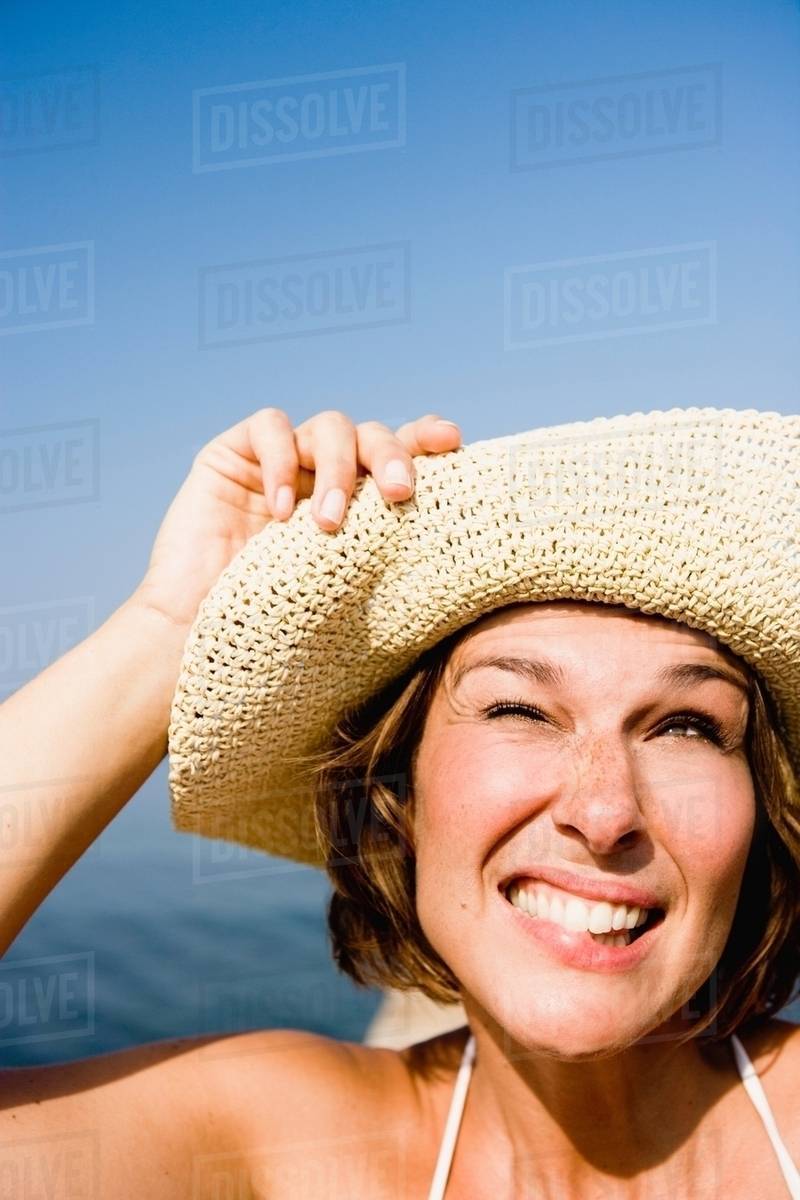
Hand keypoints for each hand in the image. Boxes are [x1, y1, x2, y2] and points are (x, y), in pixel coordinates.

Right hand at [130, 408, 461, 630]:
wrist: (202, 647)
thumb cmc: (281, 634)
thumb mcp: (356, 599)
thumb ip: (396, 561)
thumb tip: (467, 545)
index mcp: (360, 505)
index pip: (401, 455)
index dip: (427, 438)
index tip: (453, 442)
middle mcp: (324, 476)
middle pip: (372, 434)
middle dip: (392, 456)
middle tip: (401, 494)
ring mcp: (280, 463)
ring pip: (329, 425)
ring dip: (340, 470)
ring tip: (330, 527)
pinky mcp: (232, 456)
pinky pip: (268, 426)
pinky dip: (282, 460)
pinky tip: (280, 510)